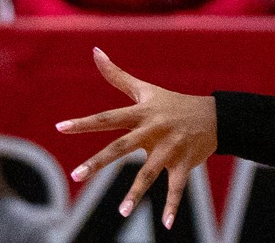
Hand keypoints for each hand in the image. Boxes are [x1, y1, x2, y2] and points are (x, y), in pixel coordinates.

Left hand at [56, 49, 217, 228]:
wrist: (214, 115)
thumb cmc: (172, 103)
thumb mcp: (145, 89)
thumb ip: (117, 75)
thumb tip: (95, 50)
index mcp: (141, 113)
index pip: (107, 117)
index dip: (84, 122)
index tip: (60, 128)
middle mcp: (153, 130)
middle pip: (121, 147)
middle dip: (98, 162)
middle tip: (76, 175)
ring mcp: (169, 148)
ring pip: (149, 173)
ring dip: (135, 193)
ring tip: (121, 212)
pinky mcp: (184, 163)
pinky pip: (177, 188)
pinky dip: (173, 206)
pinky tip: (167, 225)